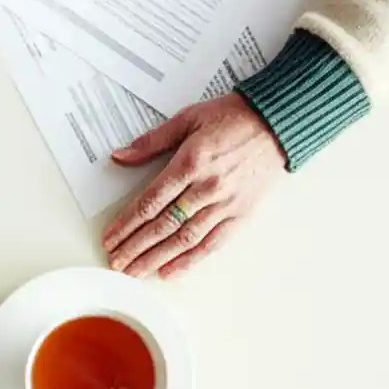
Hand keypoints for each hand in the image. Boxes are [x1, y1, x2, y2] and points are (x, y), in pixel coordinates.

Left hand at [103, 94, 285, 278]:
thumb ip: (152, 141)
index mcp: (190, 163)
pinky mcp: (242, 214)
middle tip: (116, 262)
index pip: (151, 202)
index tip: (111, 238)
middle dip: (136, 247)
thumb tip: (120, 156)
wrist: (278, 123)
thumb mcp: (187, 119)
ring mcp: (226, 204)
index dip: (127, 224)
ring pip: (185, 239)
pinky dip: (190, 260)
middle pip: (164, 225)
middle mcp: (207, 188)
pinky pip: (213, 243)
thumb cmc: (232, 117)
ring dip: (157, 258)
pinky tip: (170, 271)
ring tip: (135, 271)